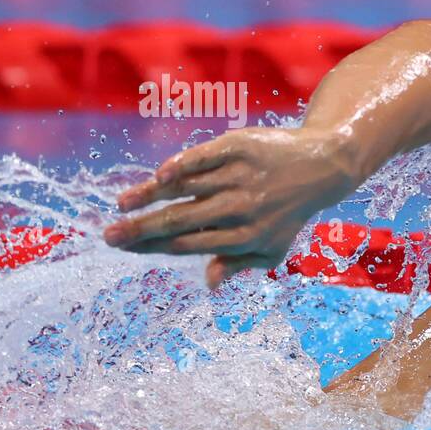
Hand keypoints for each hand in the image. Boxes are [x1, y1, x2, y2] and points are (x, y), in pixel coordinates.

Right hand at [103, 127, 357, 288]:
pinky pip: (205, 157)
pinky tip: (160, 175)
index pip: (191, 244)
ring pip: (188, 188)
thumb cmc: (288, 213)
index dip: (156, 247)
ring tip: (122, 203)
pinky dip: (182, 165)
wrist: (321, 167)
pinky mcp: (240, 147)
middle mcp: (242, 208)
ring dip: (151, 195)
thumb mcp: (271, 247)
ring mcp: (240, 176)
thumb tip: (208, 283)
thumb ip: (237, 265)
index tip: (126, 248)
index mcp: (246, 236)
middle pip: (183, 220)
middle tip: (109, 236)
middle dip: (142, 230)